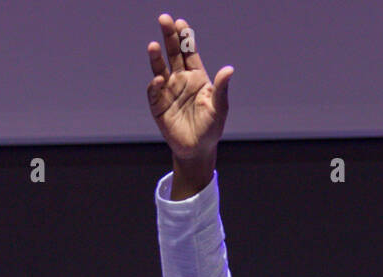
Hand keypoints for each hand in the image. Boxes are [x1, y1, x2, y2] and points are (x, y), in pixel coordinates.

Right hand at [146, 15, 232, 174]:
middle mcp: (181, 80)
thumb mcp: (220, 108)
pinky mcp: (158, 105)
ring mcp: (168, 91)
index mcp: (197, 77)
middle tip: (164, 19)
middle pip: (174, 54)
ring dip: (157, 57)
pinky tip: (159, 78)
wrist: (197, 150)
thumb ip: (221, 88)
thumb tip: (229, 69)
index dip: (185, 38)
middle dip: (169, 37)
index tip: (181, 23)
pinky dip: (155, 84)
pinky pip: (154, 91)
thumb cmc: (211, 128)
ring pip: (161, 68)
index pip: (190, 53)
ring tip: (153, 45)